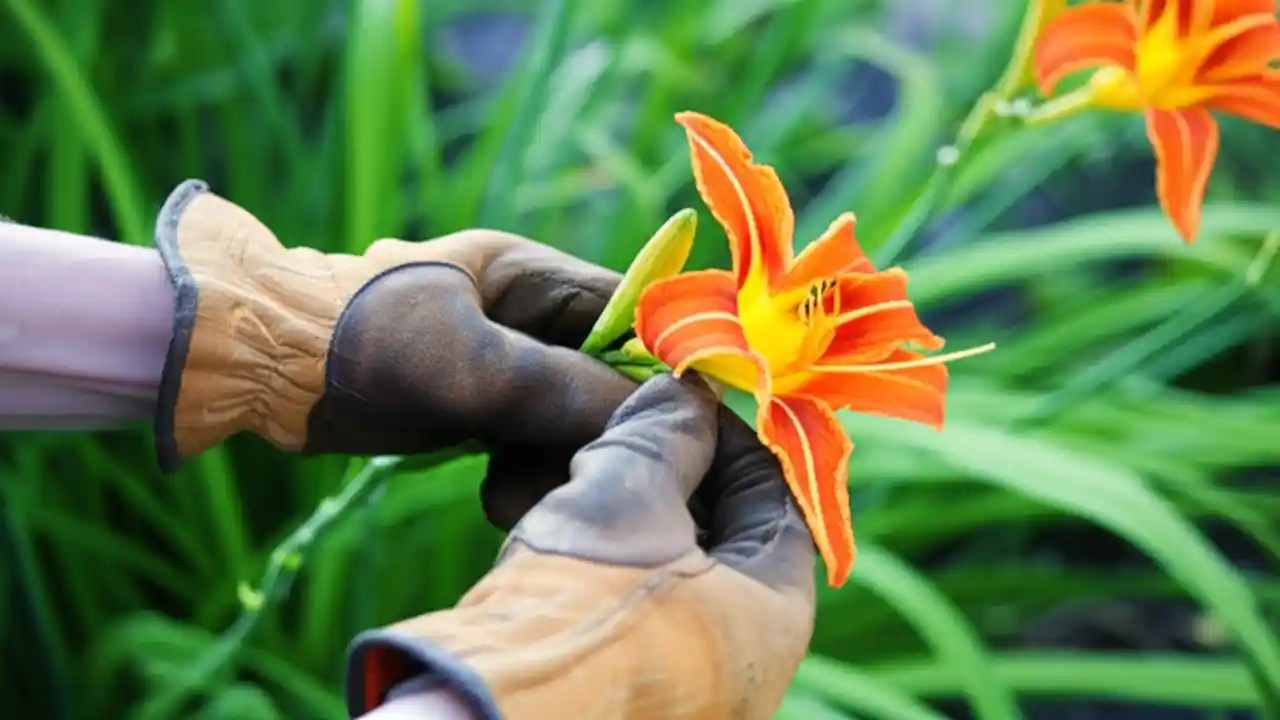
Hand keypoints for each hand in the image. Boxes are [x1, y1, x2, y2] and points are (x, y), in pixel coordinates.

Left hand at [153, 181, 634, 524]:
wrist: (254, 367)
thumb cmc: (357, 344)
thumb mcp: (466, 364)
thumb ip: (561, 387)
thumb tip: (650, 416)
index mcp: (523, 274)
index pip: (627, 307)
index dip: (660, 360)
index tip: (680, 422)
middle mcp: (518, 313)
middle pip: (602, 370)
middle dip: (600, 427)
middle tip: (596, 477)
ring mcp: (494, 359)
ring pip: (565, 413)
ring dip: (556, 459)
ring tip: (519, 492)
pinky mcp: (470, 403)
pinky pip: (524, 439)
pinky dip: (520, 470)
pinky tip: (496, 494)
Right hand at [346, 376, 817, 719]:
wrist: (486, 705)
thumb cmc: (580, 597)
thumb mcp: (629, 491)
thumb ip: (665, 432)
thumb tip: (686, 392)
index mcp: (775, 617)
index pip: (779, 504)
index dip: (733, 441)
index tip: (688, 404)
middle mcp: (747, 665)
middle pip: (729, 541)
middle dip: (681, 477)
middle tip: (634, 433)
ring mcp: (693, 688)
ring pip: (682, 576)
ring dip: (642, 516)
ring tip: (593, 473)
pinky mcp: (636, 695)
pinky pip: (645, 615)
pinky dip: (620, 563)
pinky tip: (574, 531)